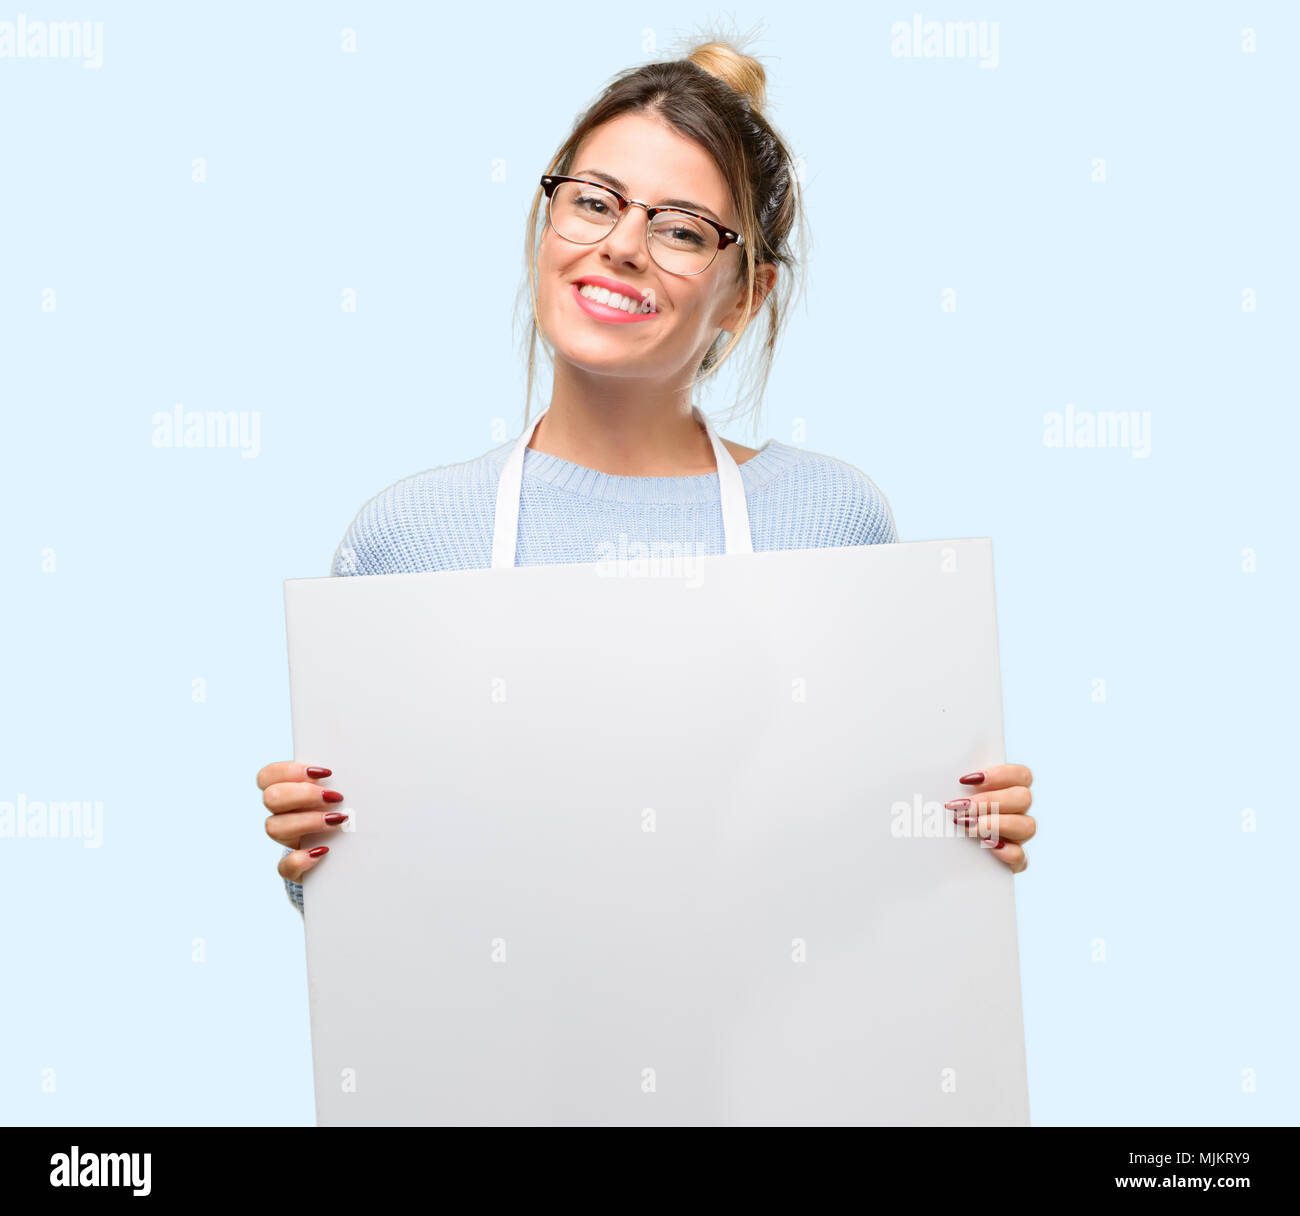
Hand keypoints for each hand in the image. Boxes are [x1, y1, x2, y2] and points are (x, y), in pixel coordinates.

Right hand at [259, 761, 346, 881]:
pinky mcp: (293, 868)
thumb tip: (354, 768)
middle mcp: (282, 815)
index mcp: (288, 792)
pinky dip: (301, 859)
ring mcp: (286, 841)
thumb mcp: (342, 793)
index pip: (268, 776)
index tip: (324, 773)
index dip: (289, 771)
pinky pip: (285, 865)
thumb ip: (337, 781)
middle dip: (304, 794)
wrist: (351, 854)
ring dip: (307, 821)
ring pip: (274, 828)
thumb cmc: (347, 813)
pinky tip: (322, 851)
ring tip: (338, 820)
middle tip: (335, 797)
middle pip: (271, 798)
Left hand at [946, 763, 1034, 872]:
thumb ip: (951, 779)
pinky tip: (989, 846)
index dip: (1000, 775)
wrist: (935, 854)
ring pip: (1028, 826)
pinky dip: (1008, 852)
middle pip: (1024, 798)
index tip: (966, 780)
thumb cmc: (939, 814)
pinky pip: (1022, 858)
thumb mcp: (944, 792)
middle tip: (962, 806)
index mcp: (1007, 788)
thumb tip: (932, 761)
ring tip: (969, 826)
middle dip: (991, 801)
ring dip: (998, 824)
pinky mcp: (1013, 861)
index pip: (1021, 775)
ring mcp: (1017, 837)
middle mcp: (1017, 811)